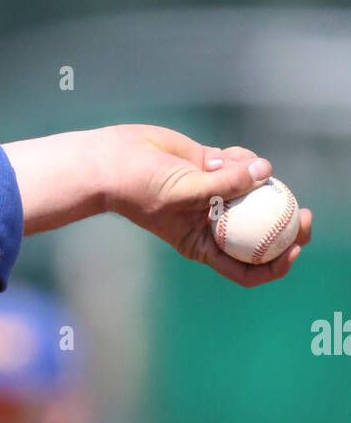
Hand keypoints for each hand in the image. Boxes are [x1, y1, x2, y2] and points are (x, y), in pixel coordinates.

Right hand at [98, 125, 311, 286]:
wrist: (116, 161)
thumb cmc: (141, 188)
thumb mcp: (184, 191)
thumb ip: (226, 183)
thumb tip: (266, 172)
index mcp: (204, 244)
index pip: (245, 267)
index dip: (275, 263)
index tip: (294, 248)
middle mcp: (213, 223)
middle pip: (260, 233)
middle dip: (287, 225)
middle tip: (305, 212)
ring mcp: (215, 195)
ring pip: (254, 192)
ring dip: (255, 177)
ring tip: (234, 165)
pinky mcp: (213, 168)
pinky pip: (242, 164)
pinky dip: (243, 158)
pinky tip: (224, 154)